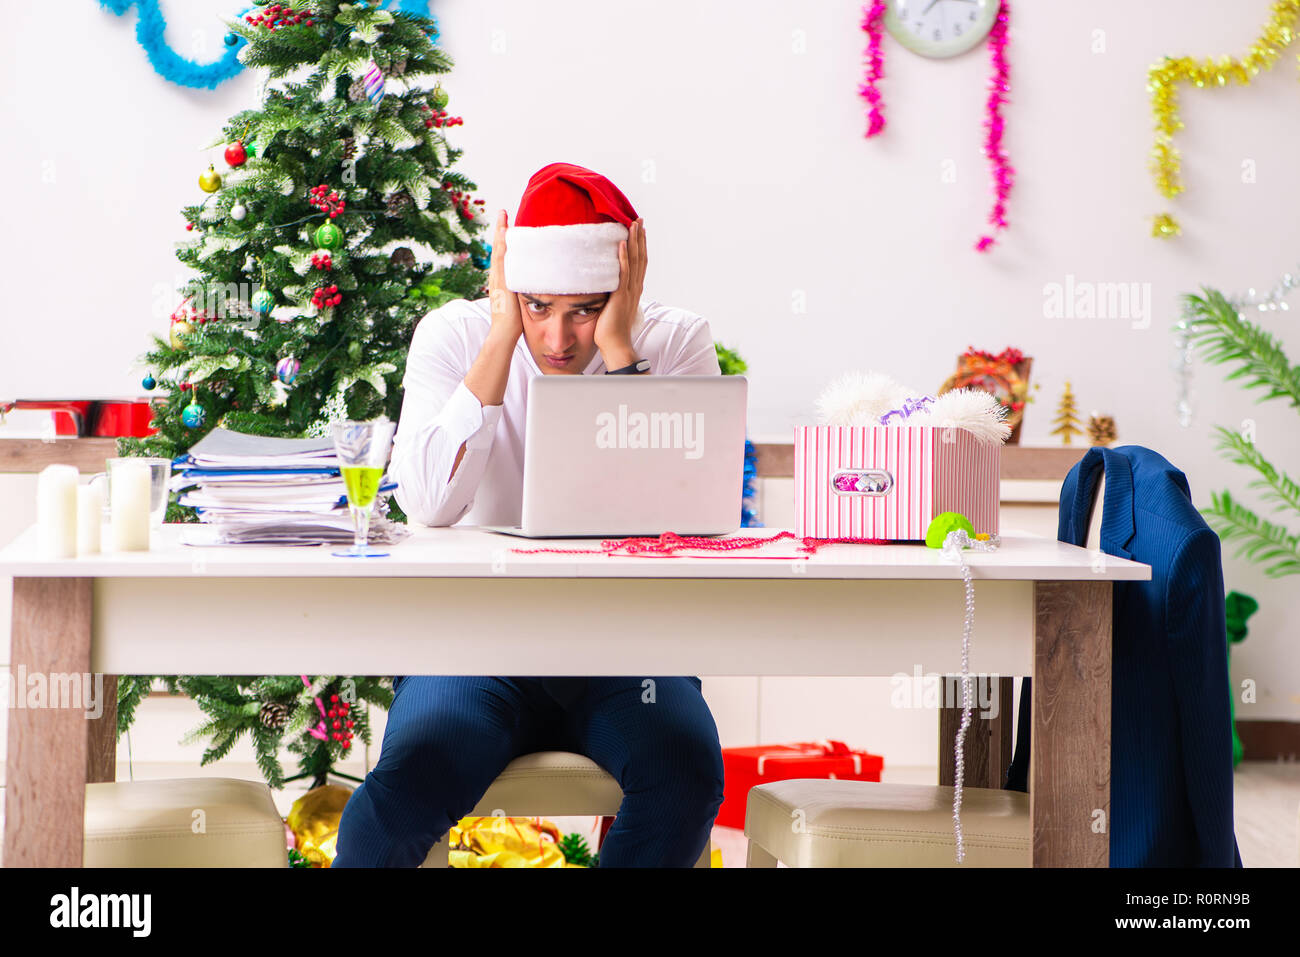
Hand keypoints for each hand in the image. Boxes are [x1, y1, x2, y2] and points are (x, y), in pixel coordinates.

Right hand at [487, 209, 522, 343]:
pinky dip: (502, 245)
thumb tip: (538, 288)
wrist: (503, 335)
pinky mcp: (501, 281)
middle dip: (500, 230)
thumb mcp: (520, 304)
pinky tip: (505, 233)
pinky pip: (502, 259)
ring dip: (500, 232)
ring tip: (503, 216)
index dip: (504, 241)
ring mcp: (498, 279)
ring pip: (499, 250)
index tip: (507, 227)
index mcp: (501, 282)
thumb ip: (526, 294)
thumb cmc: (514, 325)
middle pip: (498, 249)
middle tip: (503, 213)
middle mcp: (497, 278)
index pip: (503, 257)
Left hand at [594, 217, 646, 368]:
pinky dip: (624, 257)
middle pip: (640, 257)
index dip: (640, 246)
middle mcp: (634, 288)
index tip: (639, 231)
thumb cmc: (610, 329)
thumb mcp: (611, 306)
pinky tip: (622, 244)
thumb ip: (609, 293)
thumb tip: (600, 285)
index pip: (639, 263)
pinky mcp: (621, 296)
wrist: (615, 344)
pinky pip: (623, 273)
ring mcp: (629, 291)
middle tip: (639, 220)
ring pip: (634, 261)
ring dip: (634, 242)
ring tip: (633, 225)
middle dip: (640, 238)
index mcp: (633, 290)